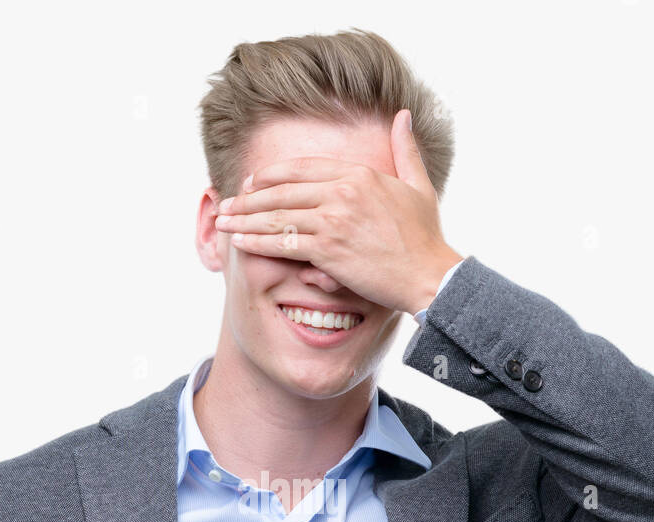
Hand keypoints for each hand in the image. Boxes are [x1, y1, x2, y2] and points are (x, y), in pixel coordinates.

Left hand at [213, 109, 462, 315]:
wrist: (430, 275)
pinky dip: (257, 242)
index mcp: (359, 174)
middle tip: (226, 204)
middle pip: (282, 191)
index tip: (252, 182)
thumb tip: (402, 115)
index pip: (302, 167)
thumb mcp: (418, 185)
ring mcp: (333, 220)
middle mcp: (342, 192)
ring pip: (277, 216)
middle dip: (248, 198)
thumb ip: (405, 149)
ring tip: (223, 222)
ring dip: (245, 220)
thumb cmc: (425, 237)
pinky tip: (239, 243)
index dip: (272, 175)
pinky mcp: (328, 249)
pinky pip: (283, 244)